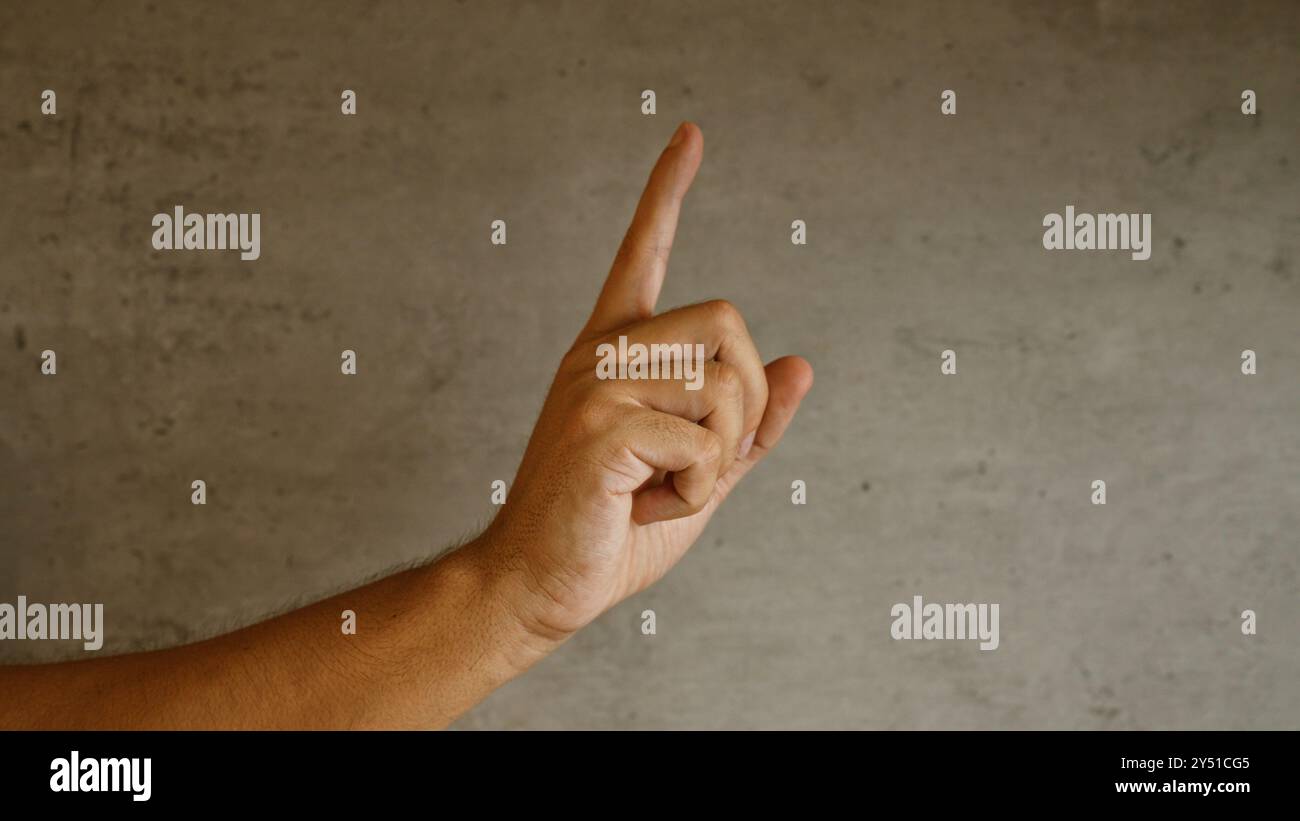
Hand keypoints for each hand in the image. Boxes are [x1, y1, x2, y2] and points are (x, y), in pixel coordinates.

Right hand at [478, 122, 813, 640]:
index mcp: (617, 354)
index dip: (668, 193)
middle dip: (744, 405)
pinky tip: (642, 504)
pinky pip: (704, 445)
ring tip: (658, 488)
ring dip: (718, 459)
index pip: (643, 254)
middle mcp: (603, 353)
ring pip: (726, 388)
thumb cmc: (613, 528)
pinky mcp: (602, 424)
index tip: (690, 135)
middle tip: (700, 463)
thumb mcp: (699, 474)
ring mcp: (598, 382)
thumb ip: (747, 423)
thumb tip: (804, 363)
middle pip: (730, 324)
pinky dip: (694, 492)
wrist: (542, 585)